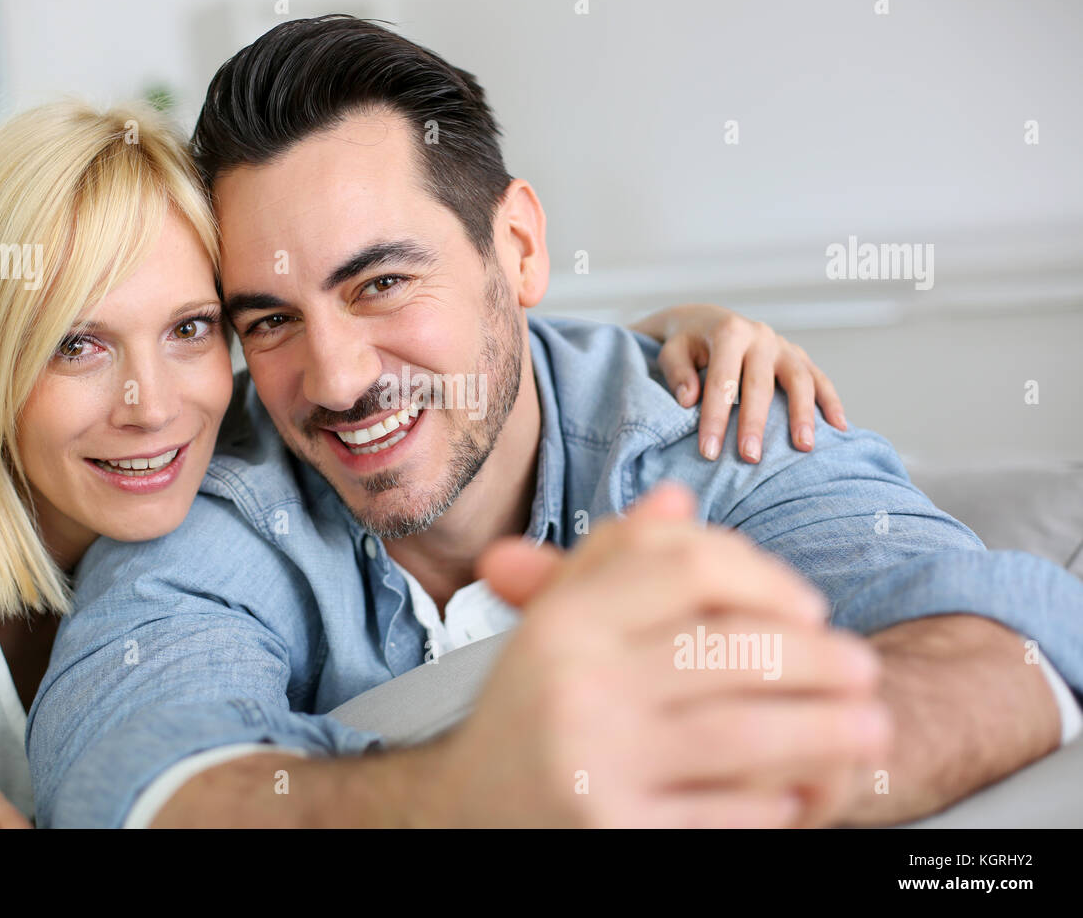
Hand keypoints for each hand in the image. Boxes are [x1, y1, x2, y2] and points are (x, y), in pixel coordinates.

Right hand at [441, 482, 888, 826]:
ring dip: (827, 728)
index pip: (687, 565)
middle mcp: (574, 684)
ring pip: (748, 732)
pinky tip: (797, 790)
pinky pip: (728, 813)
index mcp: (561, 622)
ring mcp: (597, 764)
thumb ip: (612, 561)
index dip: (765, 575)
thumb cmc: (528, 712)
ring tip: (868, 726)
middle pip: (733, 648)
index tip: (805, 606)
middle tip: (863, 668)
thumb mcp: (554, 626)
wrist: (463, 817)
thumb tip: (676, 499)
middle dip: (819, 658)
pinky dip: (777, 801)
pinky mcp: (620, 833)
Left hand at [631, 305, 848, 462]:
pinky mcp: (798, 355)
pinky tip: (840, 428)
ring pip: (799, 379)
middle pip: (760, 384)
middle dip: (754, 423)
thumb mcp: (671, 351)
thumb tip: (689, 399)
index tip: (709, 451)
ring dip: (802, 414)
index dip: (714, 418)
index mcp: (728, 333)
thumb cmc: (687, 344)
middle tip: (750, 457)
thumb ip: (677, 373)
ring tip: (803, 447)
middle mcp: (760, 336)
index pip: (721, 381)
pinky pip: (819, 378)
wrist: (707, 321)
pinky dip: (831, 401)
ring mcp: (783, 346)